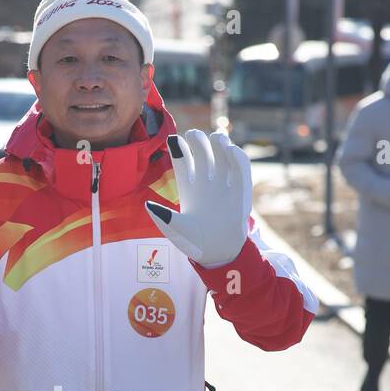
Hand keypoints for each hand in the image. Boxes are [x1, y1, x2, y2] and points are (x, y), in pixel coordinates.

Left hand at [144, 129, 252, 267]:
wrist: (219, 253)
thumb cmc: (194, 243)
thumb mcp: (176, 231)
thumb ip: (163, 218)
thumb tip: (148, 205)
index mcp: (187, 187)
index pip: (182, 160)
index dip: (178, 148)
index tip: (174, 140)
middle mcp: (205, 181)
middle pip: (201, 151)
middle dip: (198, 140)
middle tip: (195, 137)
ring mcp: (224, 183)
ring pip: (221, 154)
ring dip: (219, 142)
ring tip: (216, 140)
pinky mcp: (240, 188)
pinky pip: (240, 166)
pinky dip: (237, 156)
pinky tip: (231, 150)